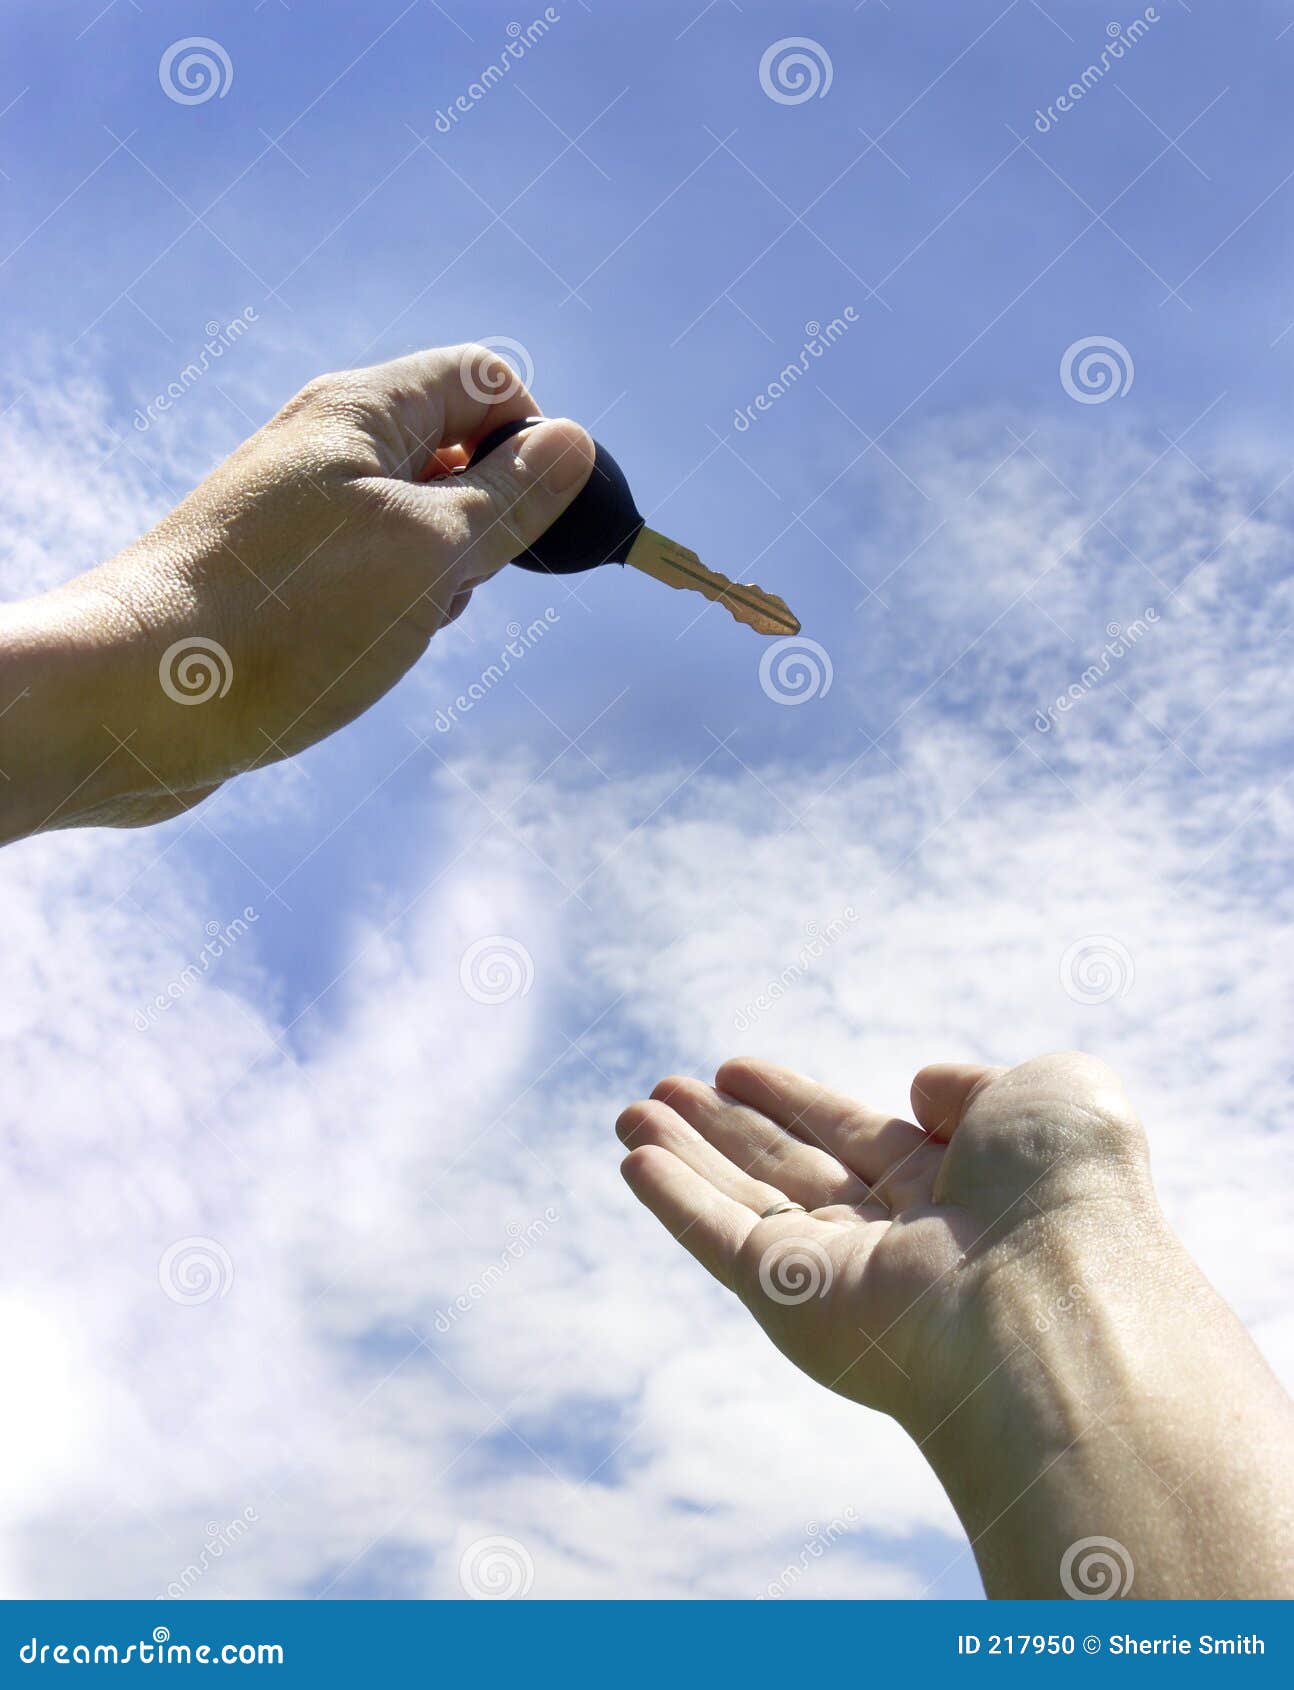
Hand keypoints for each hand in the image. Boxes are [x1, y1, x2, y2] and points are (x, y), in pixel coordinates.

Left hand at [0, 345, 592, 838]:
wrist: (141, 699)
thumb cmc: (293, 617)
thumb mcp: (430, 553)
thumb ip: (510, 498)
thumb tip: (571, 441)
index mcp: (364, 410)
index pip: (487, 381)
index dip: (534, 443)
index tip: (541, 522)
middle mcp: (326, 444)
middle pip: (454, 454)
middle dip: (485, 526)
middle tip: (452, 587)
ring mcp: (298, 508)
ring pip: (415, 525)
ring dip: (438, 579)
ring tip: (393, 628)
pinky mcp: (278, 570)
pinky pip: (368, 570)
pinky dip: (391, 607)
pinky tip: (361, 653)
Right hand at [618, 1051, 1155, 1428]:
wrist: (1054, 1294)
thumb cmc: (1067, 1190)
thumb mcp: (1049, 1093)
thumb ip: (974, 1083)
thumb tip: (916, 1089)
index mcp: (952, 1186)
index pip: (850, 1132)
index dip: (790, 1097)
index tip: (734, 1069)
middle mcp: (889, 1233)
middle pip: (785, 1166)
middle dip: (723, 1126)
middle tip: (665, 1088)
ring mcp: (836, 1272)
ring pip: (741, 1199)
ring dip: (683, 1153)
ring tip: (631, 1111)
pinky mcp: (787, 1299)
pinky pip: (718, 1237)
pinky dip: (673, 1201)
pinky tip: (635, 1160)